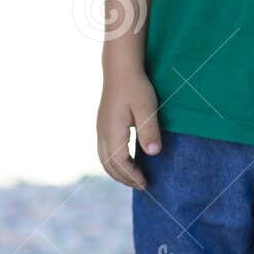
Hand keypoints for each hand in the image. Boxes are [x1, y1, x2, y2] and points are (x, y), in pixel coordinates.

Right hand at [97, 65, 160, 189]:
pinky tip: (127, 160)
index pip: (120, 163)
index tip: (146, 184)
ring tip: (134, 177)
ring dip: (118, 171)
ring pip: (104, 159)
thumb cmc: (135, 86)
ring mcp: (101, 128)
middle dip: (124, 178)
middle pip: (109, 165)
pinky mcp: (103, 124)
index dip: (133, 176)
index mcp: (112, 132)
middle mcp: (102, 133)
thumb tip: (153, 153)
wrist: (120, 68)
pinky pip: (105, 150)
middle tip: (142, 185)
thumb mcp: (146, 108)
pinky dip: (114, 161)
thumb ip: (149, 130)